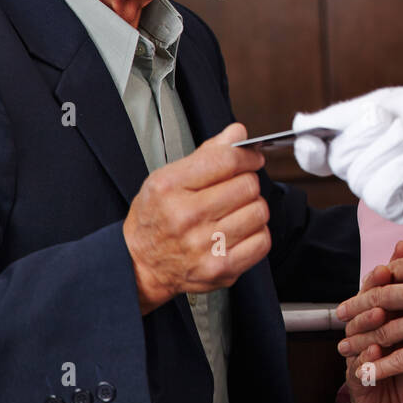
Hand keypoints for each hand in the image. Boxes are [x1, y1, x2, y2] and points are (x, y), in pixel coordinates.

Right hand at [123, 122, 269, 314]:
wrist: (139, 265)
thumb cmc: (156, 218)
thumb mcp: (167, 178)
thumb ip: (207, 153)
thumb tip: (238, 133)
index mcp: (169, 188)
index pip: (226, 160)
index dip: (247, 156)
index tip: (251, 159)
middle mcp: (185, 217)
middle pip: (247, 185)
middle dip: (247, 182)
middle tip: (237, 188)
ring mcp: (204, 246)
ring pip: (259, 211)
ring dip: (253, 208)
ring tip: (236, 211)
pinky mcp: (220, 268)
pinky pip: (262, 241)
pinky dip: (256, 233)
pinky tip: (239, 232)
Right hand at [291, 85, 402, 222]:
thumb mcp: (386, 103)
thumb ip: (342, 116)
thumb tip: (299, 124)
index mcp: (359, 144)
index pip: (316, 157)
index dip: (309, 150)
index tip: (312, 138)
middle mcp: (367, 171)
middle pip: (337, 161)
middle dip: (367, 133)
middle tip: (400, 122)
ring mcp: (385, 192)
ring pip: (357, 177)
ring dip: (389, 148)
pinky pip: (379, 195)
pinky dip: (397, 171)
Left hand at [335, 239, 402, 382]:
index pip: (396, 268)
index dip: (379, 277)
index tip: (370, 281)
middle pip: (378, 296)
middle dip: (356, 307)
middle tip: (342, 313)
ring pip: (382, 328)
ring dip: (360, 338)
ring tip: (346, 344)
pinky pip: (398, 357)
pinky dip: (378, 365)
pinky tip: (367, 369)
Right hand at [344, 240, 402, 402]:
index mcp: (384, 316)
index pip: (381, 288)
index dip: (386, 273)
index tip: (395, 259)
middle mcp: (369, 332)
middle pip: (365, 303)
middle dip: (375, 288)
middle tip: (384, 276)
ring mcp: (361, 353)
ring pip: (356, 332)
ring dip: (368, 321)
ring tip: (380, 313)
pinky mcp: (359, 378)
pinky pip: (358, 366)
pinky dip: (366, 357)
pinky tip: (375, 350)